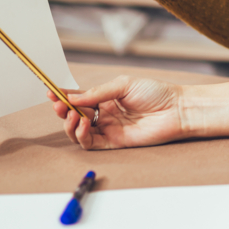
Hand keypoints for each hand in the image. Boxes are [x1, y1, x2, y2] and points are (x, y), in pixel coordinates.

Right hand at [51, 76, 184, 150]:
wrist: (177, 109)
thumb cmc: (157, 93)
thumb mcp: (124, 85)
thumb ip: (98, 93)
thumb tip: (72, 98)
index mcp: (108, 98)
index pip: (80, 99)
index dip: (64, 97)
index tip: (51, 93)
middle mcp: (106, 114)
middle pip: (76, 116)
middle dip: (64, 111)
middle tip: (59, 105)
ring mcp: (110, 129)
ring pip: (79, 132)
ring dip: (71, 124)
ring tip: (76, 115)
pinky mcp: (115, 142)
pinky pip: (91, 143)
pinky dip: (82, 135)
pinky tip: (85, 124)